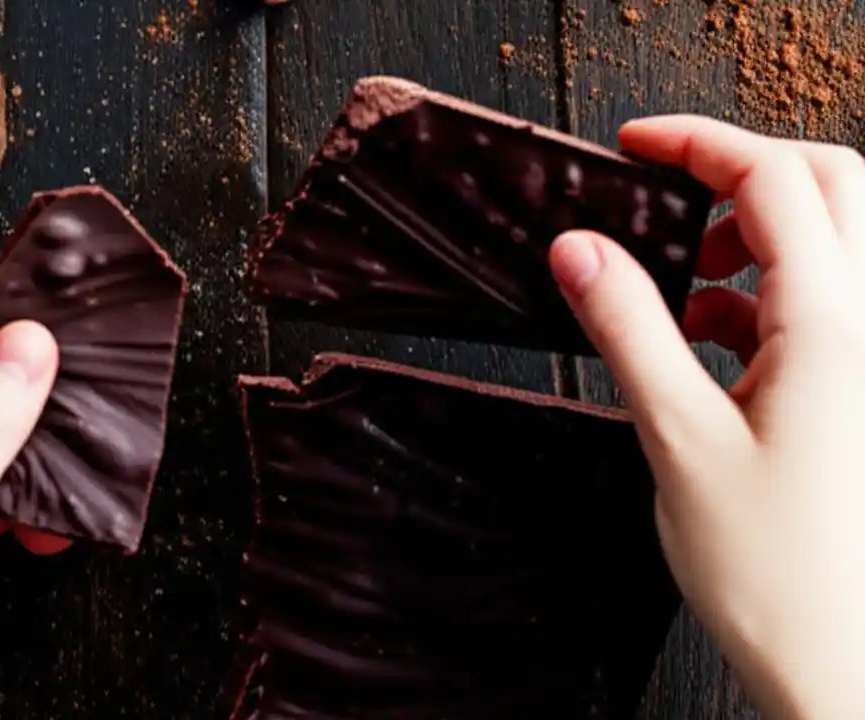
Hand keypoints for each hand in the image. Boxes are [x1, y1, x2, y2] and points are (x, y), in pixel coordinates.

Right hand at [550, 116, 864, 719]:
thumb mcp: (678, 438)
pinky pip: (820, 304)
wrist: (845, 664)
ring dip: (750, 236)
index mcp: (832, 326)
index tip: (630, 146)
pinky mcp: (856, 391)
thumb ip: (628, 330)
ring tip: (679, 281)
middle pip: (826, 185)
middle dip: (738, 169)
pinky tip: (707, 342)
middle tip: (662, 188)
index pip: (771, 178)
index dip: (695, 143)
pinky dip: (759, 296)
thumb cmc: (782, 573)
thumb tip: (580, 251)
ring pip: (827, 243)